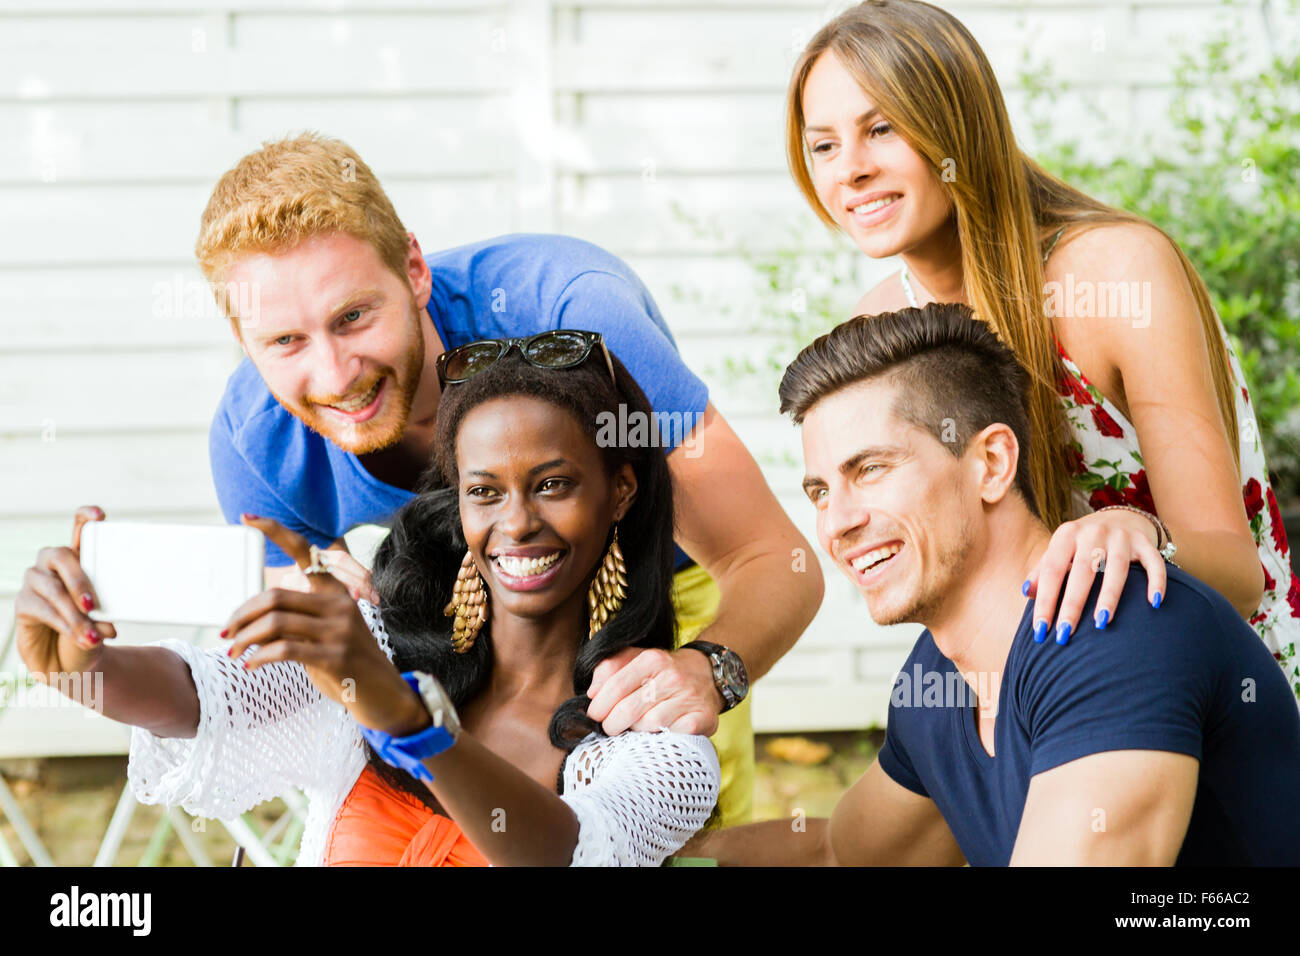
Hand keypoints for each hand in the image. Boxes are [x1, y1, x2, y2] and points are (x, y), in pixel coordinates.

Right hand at [14, 506, 117, 681]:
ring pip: (54, 589)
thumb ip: (108, 614)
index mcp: (80, 559)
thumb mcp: (105, 620)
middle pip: (62, 556)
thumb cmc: (91, 630)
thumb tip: (110, 623)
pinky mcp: (23, 603)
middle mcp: (54, 564)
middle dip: (79, 580)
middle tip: (93, 605)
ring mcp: (36, 581)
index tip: (99, 516)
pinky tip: (79, 637)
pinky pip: (43, 609)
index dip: (86, 518)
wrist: (71, 661)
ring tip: (92, 635)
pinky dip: (64, 625)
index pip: (79, 529)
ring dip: (74, 614)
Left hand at [223, 516, 426, 735]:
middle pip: (275, 596)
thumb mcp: (322, 635)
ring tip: (234, 654)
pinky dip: (260, 657)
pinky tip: (251, 666)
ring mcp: (339, 630)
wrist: (383, 696)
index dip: (274, 531)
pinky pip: (284, 649)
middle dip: (241, 615)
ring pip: (275, 623)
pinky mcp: (336, 656)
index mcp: (335, 593)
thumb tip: (248, 623)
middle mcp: (339, 605)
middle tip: (225, 634)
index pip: (304, 551)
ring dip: (245, 639)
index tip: (247, 517)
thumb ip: (295, 621)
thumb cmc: (346, 665)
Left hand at [585, 646, 721, 735]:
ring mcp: (689, 698)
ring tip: (638, 726)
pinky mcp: (703, 717)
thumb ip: (609, 668)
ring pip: (648, 724)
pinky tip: (660, 732)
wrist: (708, 675)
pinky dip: (662, 738)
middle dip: (612, 724)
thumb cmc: (663, 672)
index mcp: (652, 659)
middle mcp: (672, 676)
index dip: (599, 705)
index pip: (615, 686)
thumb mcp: (637, 659)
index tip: (594, 715)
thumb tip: (592, 692)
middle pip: (628, 710)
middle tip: (610, 727)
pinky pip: (673, 735)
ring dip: (637, 730)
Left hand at [1024, 509, 1166, 644]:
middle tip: (1065, 634)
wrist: (1119, 517)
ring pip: (1117, 568)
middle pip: (1082, 570)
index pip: (1052, 569)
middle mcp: (1093, 532)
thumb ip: (1043, 571)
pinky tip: (1153, 603)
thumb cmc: (1082, 545)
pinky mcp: (1145, 542)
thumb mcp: (1059, 551)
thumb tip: (1027, 592)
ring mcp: (1121, 536)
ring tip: (1101, 622)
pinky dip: (1156, 581)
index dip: (1045, 600)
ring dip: (1109, 596)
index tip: (1039, 630)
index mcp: (1066, 534)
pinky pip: (1154, 562)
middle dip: (1072, 604)